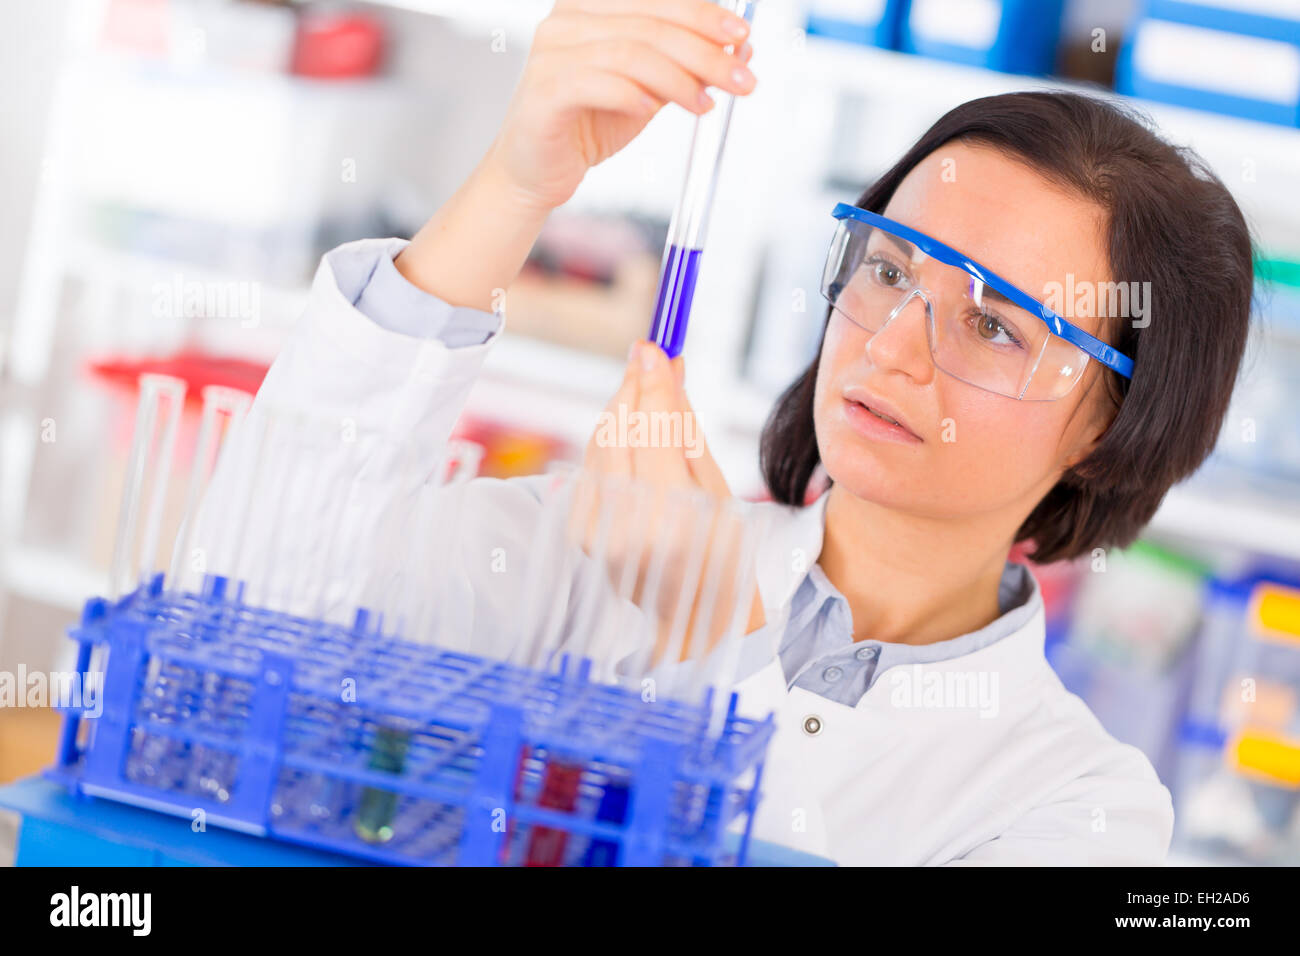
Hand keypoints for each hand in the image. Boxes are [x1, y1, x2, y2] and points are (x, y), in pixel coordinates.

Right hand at [488, 0, 755, 212]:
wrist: (537, 171)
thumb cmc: (587, 125)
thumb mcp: (648, 90)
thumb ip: (686, 67)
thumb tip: (741, 51)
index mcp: (591, 7)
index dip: (702, 14)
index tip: (741, 36)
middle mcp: (567, 19)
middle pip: (650, 23)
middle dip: (704, 51)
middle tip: (740, 78)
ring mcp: (550, 53)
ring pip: (630, 52)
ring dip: (679, 79)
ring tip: (705, 105)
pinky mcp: (544, 90)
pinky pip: (597, 83)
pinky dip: (632, 95)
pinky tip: (652, 110)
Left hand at [572, 341, 765, 671]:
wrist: (691, 613)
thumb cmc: (720, 550)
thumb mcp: (716, 487)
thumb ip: (685, 426)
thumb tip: (668, 366)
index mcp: (671, 518)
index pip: (653, 431)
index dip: (652, 384)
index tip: (654, 345)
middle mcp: (625, 525)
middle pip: (620, 430)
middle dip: (635, 388)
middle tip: (651, 356)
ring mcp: (595, 531)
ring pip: (600, 442)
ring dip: (623, 412)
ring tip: (651, 399)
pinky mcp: (579, 530)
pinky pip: (591, 465)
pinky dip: (612, 442)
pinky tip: (634, 440)